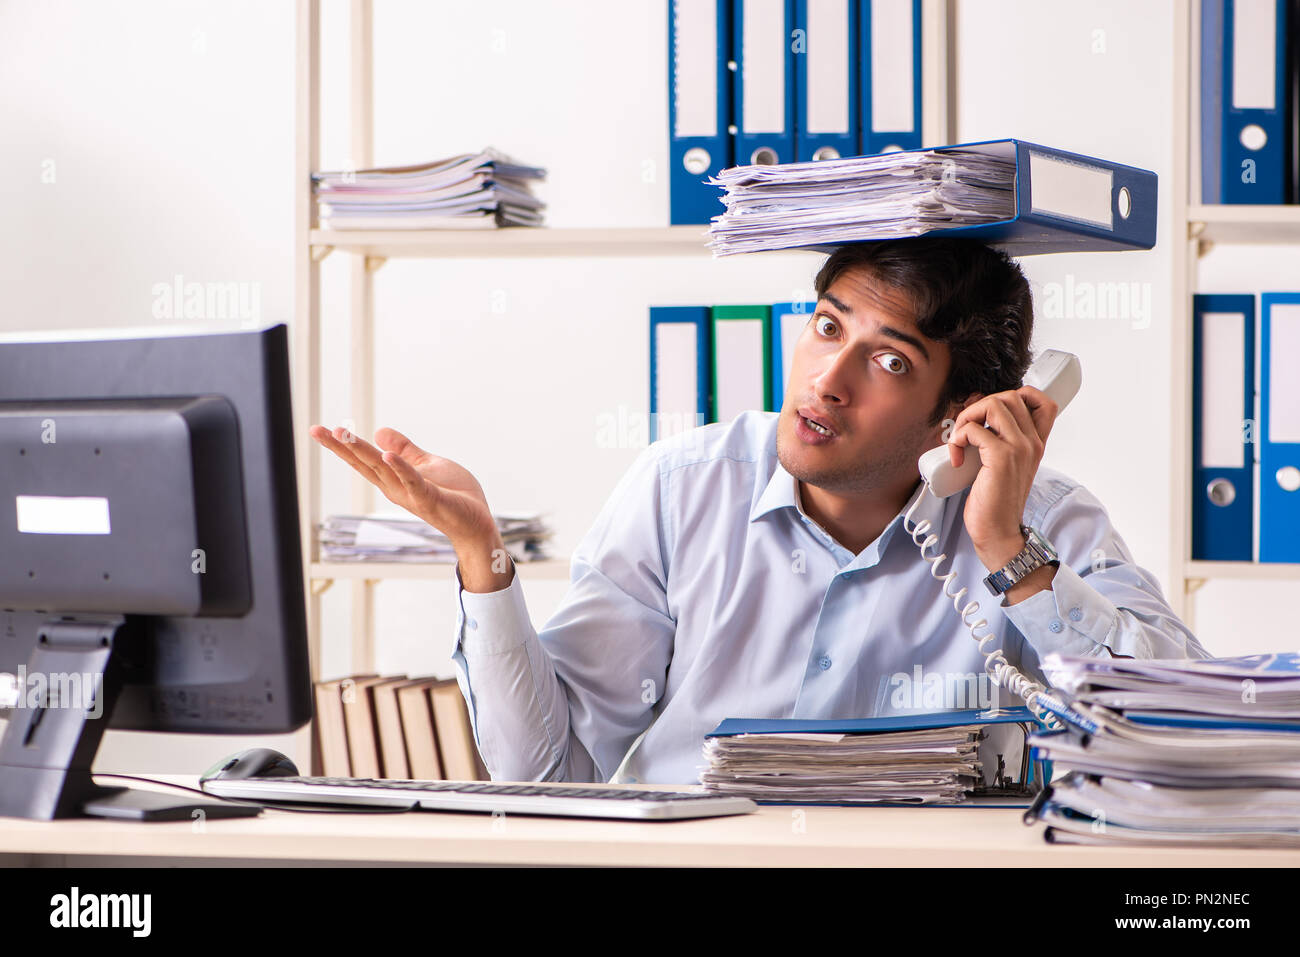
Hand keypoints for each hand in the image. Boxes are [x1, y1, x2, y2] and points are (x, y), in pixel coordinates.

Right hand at [308, 425, 497, 550]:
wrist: (478, 522)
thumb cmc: (454, 496)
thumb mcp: (427, 464)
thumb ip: (405, 450)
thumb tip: (379, 431)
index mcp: (394, 479)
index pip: (363, 460)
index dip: (342, 445)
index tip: (320, 430)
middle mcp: (396, 488)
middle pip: (365, 464)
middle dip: (342, 447)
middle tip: (319, 430)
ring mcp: (412, 495)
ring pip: (382, 470)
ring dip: (363, 452)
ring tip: (343, 434)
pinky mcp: (431, 499)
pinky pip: (414, 482)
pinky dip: (400, 469)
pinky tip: (386, 455)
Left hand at [946, 386, 1058, 571]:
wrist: (998, 532)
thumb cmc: (995, 502)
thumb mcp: (1006, 466)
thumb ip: (1000, 443)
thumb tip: (976, 420)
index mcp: (1035, 443)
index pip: (1042, 401)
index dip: (1015, 395)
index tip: (989, 415)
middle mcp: (1032, 442)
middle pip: (1010, 395)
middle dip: (979, 406)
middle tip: (967, 430)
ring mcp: (1019, 448)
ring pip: (993, 404)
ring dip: (967, 417)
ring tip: (961, 440)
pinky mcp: (1001, 458)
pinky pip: (973, 429)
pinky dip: (958, 438)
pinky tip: (956, 457)